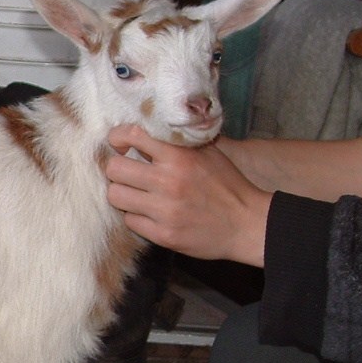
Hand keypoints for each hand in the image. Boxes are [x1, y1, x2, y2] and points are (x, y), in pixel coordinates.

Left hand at [105, 125, 272, 266]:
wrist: (247, 224)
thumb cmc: (227, 185)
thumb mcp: (208, 153)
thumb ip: (179, 141)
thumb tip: (149, 128)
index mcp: (179, 157)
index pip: (133, 136)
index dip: (118, 138)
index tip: (119, 143)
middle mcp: (168, 182)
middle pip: (114, 169)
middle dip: (117, 169)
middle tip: (126, 172)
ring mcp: (164, 210)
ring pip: (116, 196)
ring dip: (123, 193)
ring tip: (135, 194)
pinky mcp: (163, 234)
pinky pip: (129, 221)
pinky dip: (136, 216)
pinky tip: (149, 213)